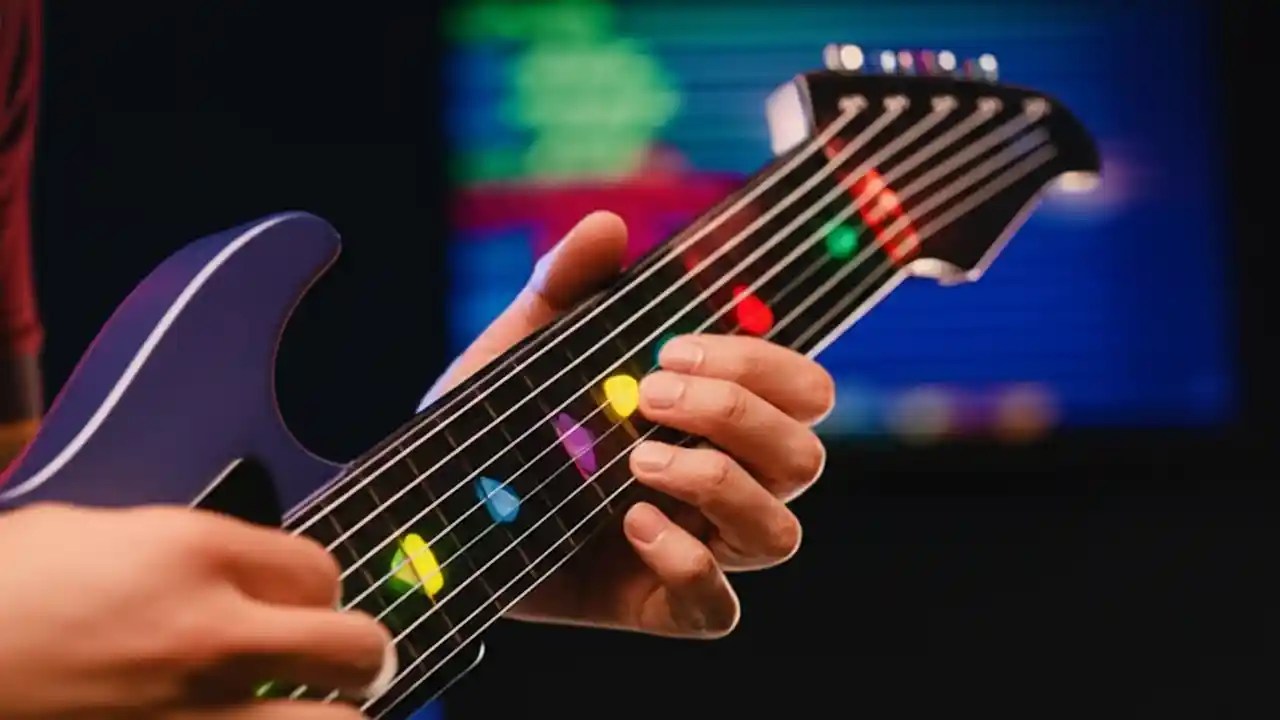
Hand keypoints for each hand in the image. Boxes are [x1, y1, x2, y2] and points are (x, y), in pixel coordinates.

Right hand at [0, 503, 391, 718]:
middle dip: (354, 652)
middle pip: (353, 646)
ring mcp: (195, 711)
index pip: (320, 570)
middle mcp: (213, 632)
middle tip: (338, 661)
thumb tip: (227, 570)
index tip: (301, 599)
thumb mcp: (86, 535)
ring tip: (311, 713)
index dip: (316, 587)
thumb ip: (178, 549)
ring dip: (328, 717)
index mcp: (194, 554)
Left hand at [422, 212, 832, 638]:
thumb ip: (564, 286)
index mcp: (710, 418)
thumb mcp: (521, 350)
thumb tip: (608, 226)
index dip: (764, 365)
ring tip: (636, 462)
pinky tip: (632, 525)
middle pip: (804, 457)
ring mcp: (697, 547)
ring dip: (719, 484)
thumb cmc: (500, 427)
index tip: (673, 348)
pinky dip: (688, 563)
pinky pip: (718, 609)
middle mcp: (721, 482)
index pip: (802, 390)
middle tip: (648, 396)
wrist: (439, 517)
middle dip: (737, 414)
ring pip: (779, 534)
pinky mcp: (660, 606)